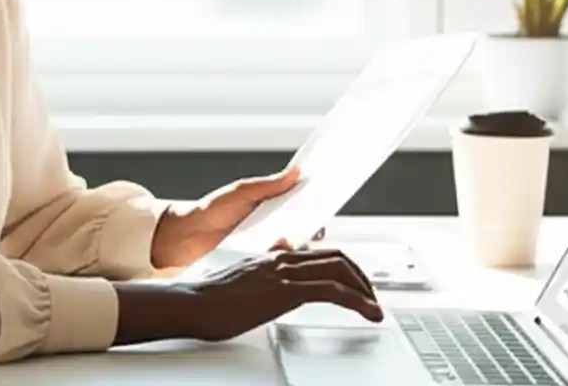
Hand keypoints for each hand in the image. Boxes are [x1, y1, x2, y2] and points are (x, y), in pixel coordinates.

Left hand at [151, 167, 309, 268]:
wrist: (185, 237)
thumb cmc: (211, 209)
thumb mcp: (242, 193)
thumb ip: (268, 185)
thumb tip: (297, 171)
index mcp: (270, 202)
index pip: (300, 198)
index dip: (316, 194)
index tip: (331, 188)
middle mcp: (272, 222)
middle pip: (304, 221)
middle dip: (315, 220)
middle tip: (321, 221)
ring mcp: (267, 241)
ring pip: (296, 242)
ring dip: (303, 241)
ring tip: (304, 236)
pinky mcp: (260, 260)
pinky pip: (280, 259)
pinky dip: (288, 256)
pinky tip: (288, 252)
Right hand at [198, 248, 383, 341]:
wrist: (193, 303)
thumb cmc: (210, 298)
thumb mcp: (243, 280)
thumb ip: (263, 273)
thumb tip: (276, 266)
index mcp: (274, 257)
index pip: (321, 254)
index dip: (344, 268)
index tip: (355, 284)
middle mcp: (284, 259)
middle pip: (338, 258)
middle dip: (361, 277)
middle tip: (370, 297)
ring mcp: (286, 273)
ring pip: (341, 270)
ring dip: (365, 290)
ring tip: (374, 308)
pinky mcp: (287, 290)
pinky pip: (334, 291)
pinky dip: (359, 302)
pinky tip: (368, 313)